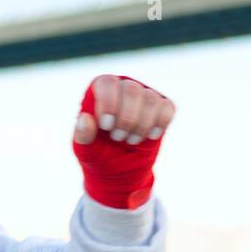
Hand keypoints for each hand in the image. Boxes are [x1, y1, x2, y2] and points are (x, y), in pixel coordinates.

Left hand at [72, 74, 173, 208]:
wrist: (120, 168)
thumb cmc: (98, 153)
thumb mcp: (86, 149)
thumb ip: (82, 135)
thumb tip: (85, 118)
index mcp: (99, 90)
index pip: (107, 83)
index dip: (108, 103)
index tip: (106, 126)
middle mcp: (122, 86)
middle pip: (132, 90)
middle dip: (127, 118)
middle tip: (118, 137)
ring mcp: (144, 94)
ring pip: (150, 99)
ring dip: (142, 125)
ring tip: (131, 141)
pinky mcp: (162, 106)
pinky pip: (167, 107)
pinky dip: (159, 124)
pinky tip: (150, 136)